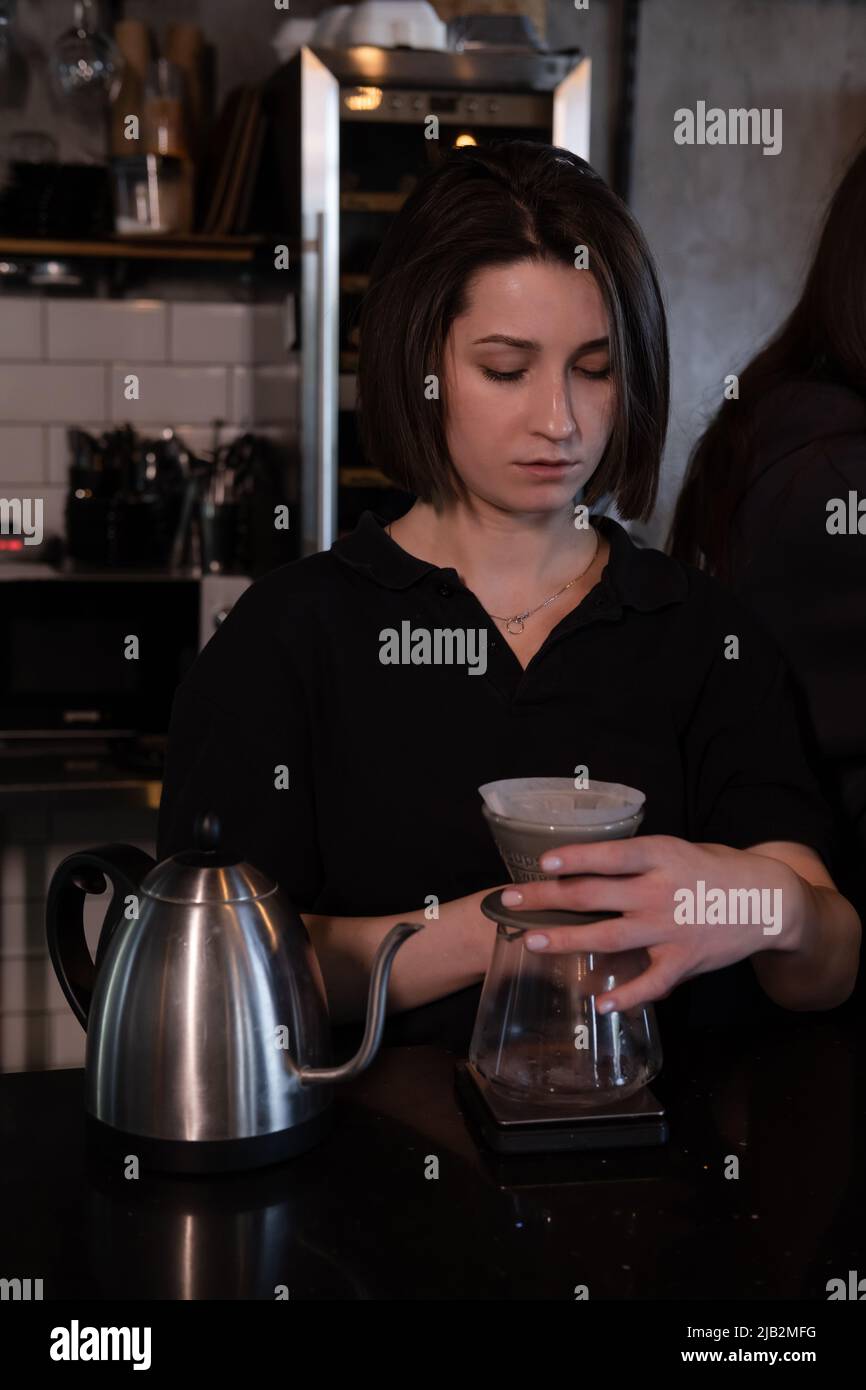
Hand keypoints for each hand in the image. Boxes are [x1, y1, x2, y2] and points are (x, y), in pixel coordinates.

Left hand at [498, 835, 808, 1013]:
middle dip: (547, 897)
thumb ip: (637, 860)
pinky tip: (599, 1004)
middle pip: (593, 894)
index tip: (542, 862)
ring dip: (566, 940)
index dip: (575, 858)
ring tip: (531, 940)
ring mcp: (671, 927)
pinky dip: (625, 996)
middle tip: (510, 899)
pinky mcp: (684, 960)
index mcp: (661, 856)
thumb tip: (585, 867)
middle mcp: (660, 890)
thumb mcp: (678, 850)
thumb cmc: (713, 870)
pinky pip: (649, 983)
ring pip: (608, 936)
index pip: (610, 855)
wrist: (767, 900)